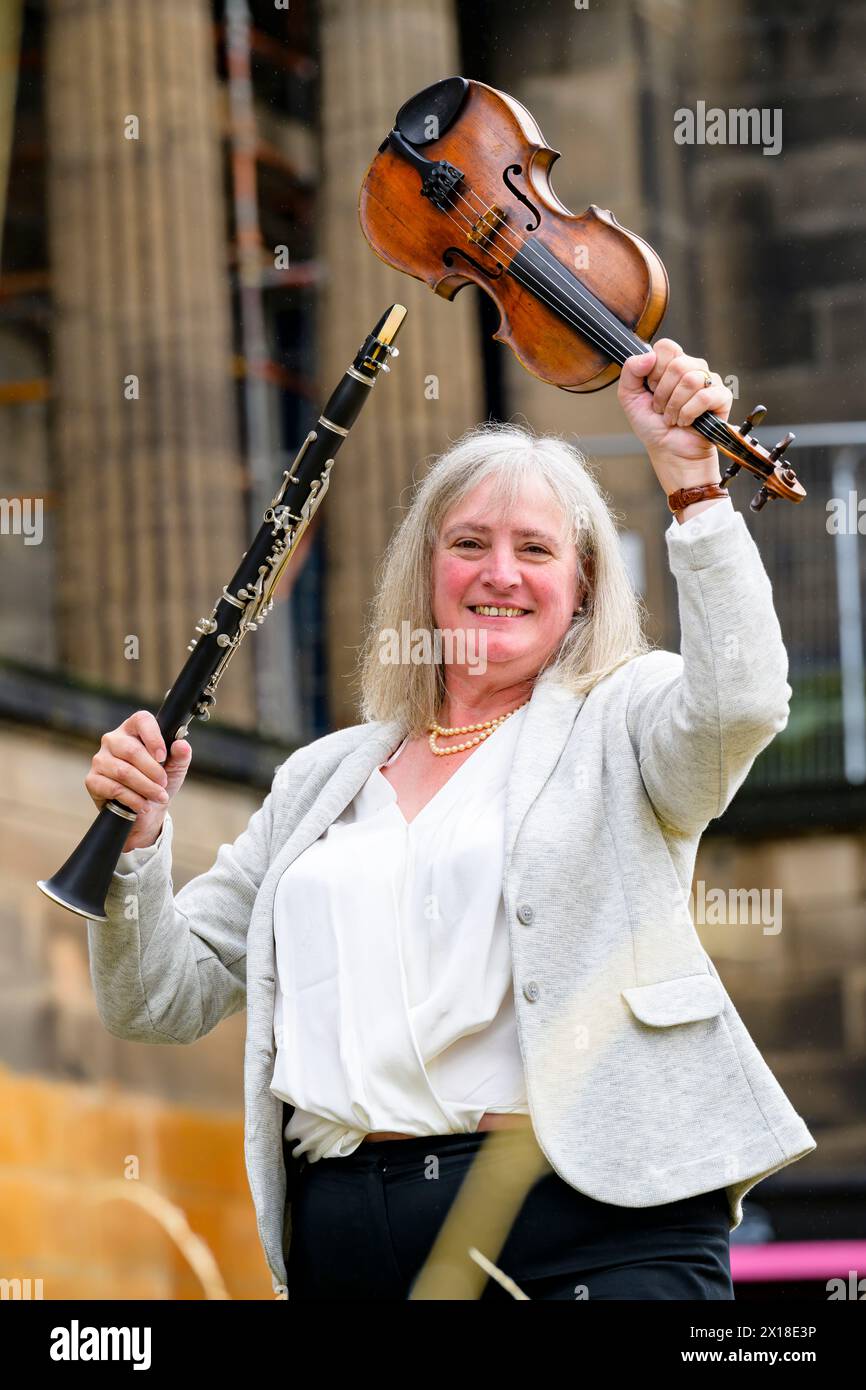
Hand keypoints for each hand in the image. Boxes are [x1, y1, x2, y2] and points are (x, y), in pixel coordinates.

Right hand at [85, 710, 191, 850]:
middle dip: (153, 771)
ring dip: (145, 787)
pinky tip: (142, 804)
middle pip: (132, 751)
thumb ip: (180, 755)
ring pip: (123, 772)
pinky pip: (113, 788)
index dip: (153, 738)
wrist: (146, 810)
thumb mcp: (175, 768)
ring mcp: (100, 759)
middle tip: (164, 783)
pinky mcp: (92, 780)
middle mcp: (113, 740)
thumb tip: (181, 745)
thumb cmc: (159, 781)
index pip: (142, 721)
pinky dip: (132, 799)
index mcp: (134, 729)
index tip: (163, 756)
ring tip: (159, 796)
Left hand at [617, 339, 733, 489]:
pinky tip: (686, 422)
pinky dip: (689, 413)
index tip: (652, 388)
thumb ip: (630, 371)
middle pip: (678, 363)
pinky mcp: (722, 397)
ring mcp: (709, 381)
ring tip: (673, 418)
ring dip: (675, 405)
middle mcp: (693, 368)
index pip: (666, 347)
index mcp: (673, 365)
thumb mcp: (630, 398)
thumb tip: (648, 355)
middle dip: (663, 392)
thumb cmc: (653, 426)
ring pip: (692, 379)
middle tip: (662, 408)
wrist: (669, 452)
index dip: (655, 369)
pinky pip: (704, 396)